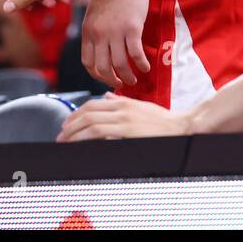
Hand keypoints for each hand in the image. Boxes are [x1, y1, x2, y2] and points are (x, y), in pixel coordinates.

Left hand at [58, 93, 190, 140]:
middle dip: (71, 125)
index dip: (76, 114)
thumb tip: (105, 97)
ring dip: (75, 134)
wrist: (181, 126)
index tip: (67, 124)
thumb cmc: (162, 120)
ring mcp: (125, 120)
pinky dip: (88, 138)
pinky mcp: (128, 132)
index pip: (92, 104)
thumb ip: (121, 102)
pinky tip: (81, 145)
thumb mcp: (140, 106)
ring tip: (65, 142)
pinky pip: (102, 133)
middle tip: (61, 135)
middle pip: (88, 113)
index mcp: (123, 102)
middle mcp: (121, 108)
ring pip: (91, 124)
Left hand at [81, 0, 150, 87]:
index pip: (88, 63)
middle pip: (103, 68)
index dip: (97, 75)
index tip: (107, 78)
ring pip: (120, 65)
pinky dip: (141, 64)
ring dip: (128, 77)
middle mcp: (99, 34)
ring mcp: (115, 32)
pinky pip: (136, 54)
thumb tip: (101, 50)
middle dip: (113, 80)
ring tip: (134, 80)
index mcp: (88, 31)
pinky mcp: (132, 28)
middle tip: (122, 83)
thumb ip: (95, 32)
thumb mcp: (94, 14)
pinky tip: (146, 67)